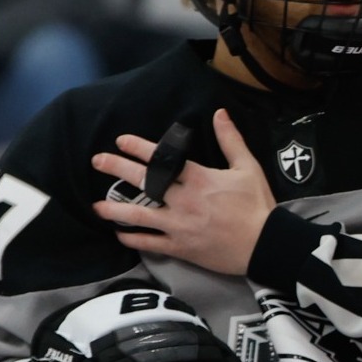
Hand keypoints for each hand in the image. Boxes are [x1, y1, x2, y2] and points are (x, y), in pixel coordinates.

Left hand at [92, 110, 276, 274]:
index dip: (139, 148)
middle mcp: (183, 200)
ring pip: (140, 216)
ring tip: (97, 206)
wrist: (265, 245)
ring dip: (116, 209)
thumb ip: (231, 140)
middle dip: (118, 169)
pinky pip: (151, 243)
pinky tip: (120, 234)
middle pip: (145, 181)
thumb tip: (219, 113)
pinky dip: (133, 239)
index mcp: (199, 178)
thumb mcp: (248, 168)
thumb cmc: (257, 205)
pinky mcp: (181, 247)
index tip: (121, 141)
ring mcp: (179, 225)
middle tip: (98, 160)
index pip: (163, 159)